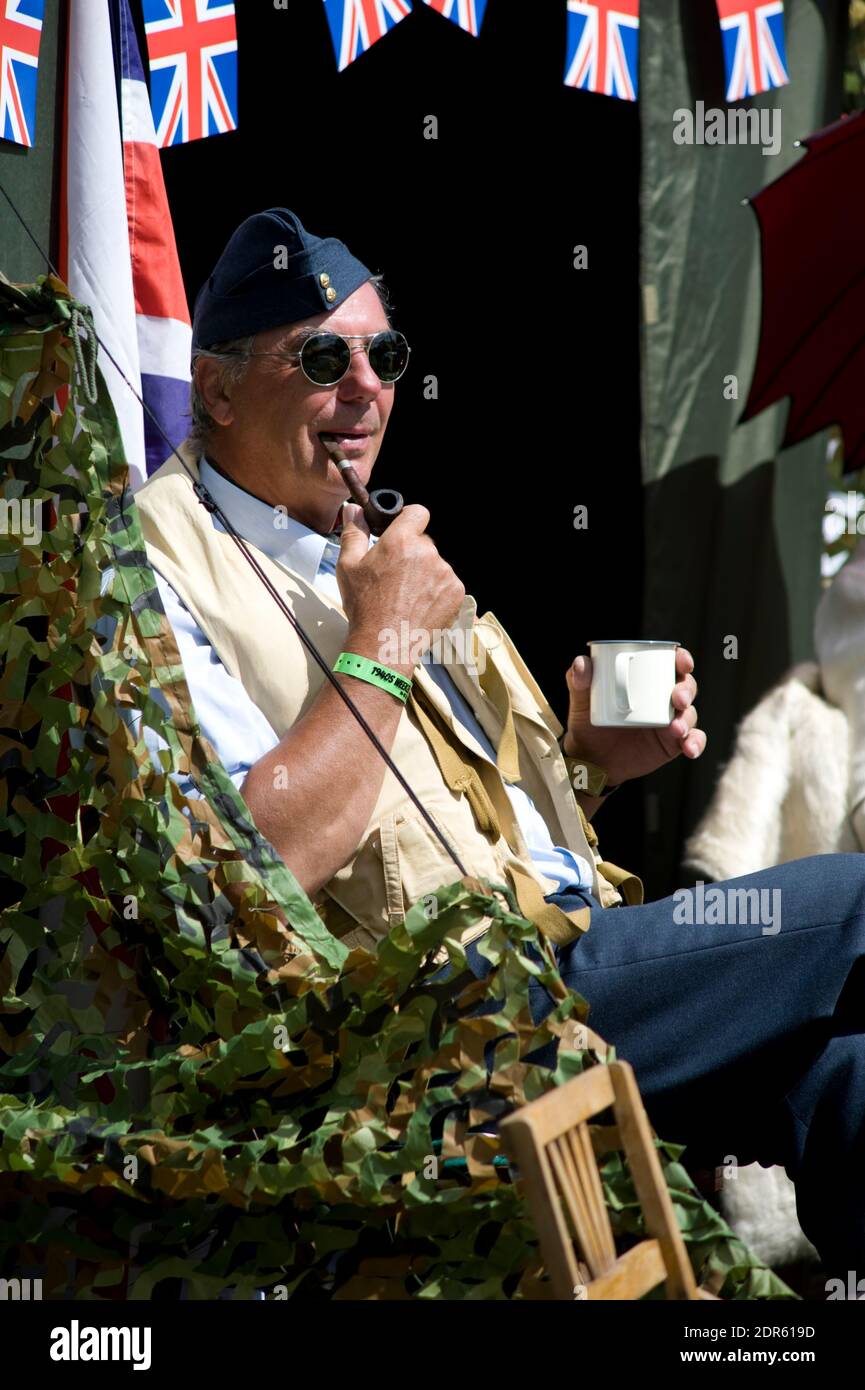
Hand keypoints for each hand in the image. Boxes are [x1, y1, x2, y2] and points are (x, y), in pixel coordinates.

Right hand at [336, 503, 464, 674]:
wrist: (385, 644)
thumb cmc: (365, 607)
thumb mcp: (348, 567)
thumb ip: (354, 533)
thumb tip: (354, 509)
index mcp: (401, 540)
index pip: (417, 512)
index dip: (409, 520)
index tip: (401, 531)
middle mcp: (427, 552)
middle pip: (424, 543)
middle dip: (412, 554)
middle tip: (395, 577)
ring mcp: (445, 573)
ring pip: (435, 565)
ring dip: (424, 575)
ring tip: (406, 597)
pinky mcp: (456, 592)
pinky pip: (447, 584)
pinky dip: (436, 593)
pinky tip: (419, 606)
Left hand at [562, 646, 706, 785]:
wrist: (590, 758)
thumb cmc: (588, 723)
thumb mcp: (581, 701)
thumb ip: (578, 681)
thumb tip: (581, 663)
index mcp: (646, 681)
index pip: (670, 664)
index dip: (681, 659)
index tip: (680, 660)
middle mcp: (663, 698)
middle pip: (686, 687)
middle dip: (686, 689)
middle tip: (677, 698)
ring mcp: (671, 721)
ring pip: (690, 714)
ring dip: (687, 719)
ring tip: (675, 728)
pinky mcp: (673, 743)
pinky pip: (693, 740)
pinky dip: (695, 743)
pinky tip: (689, 748)